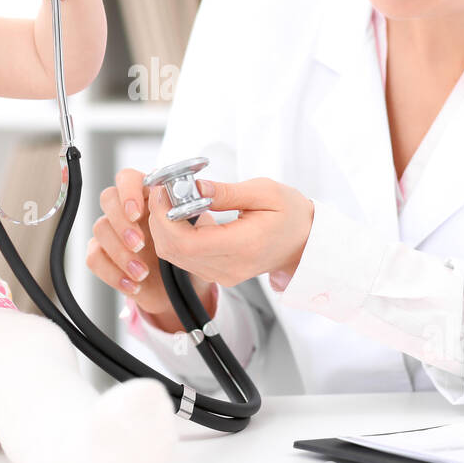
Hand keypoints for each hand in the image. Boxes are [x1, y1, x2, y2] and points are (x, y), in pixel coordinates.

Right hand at [86, 167, 219, 325]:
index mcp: (149, 196)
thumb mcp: (204, 229)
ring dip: (120, 252)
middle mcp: (128, 210)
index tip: (138, 212)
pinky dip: (114, 273)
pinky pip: (94, 258)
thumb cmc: (192, 251)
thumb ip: (202, 207)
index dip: (129, 191)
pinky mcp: (106, 256)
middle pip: (108, 198)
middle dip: (122, 222)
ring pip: (100, 228)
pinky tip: (135, 283)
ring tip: (142, 271)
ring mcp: (115, 233)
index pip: (128, 178)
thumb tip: (201, 190)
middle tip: (140, 243)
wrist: (183, 286)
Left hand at [146, 178, 314, 287]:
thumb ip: (226, 192)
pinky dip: (174, 236)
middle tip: (164, 191)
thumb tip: (195, 188)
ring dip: (164, 227)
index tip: (164, 192)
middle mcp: (229, 267)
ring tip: (173, 200)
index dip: (165, 218)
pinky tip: (184, 216)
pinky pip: (183, 258)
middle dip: (159, 219)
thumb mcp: (265, 192)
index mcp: (243, 246)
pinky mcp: (217, 273)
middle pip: (173, 250)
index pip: (187, 242)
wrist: (304, 242)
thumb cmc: (290, 215)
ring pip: (173, 256)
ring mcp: (222, 274)